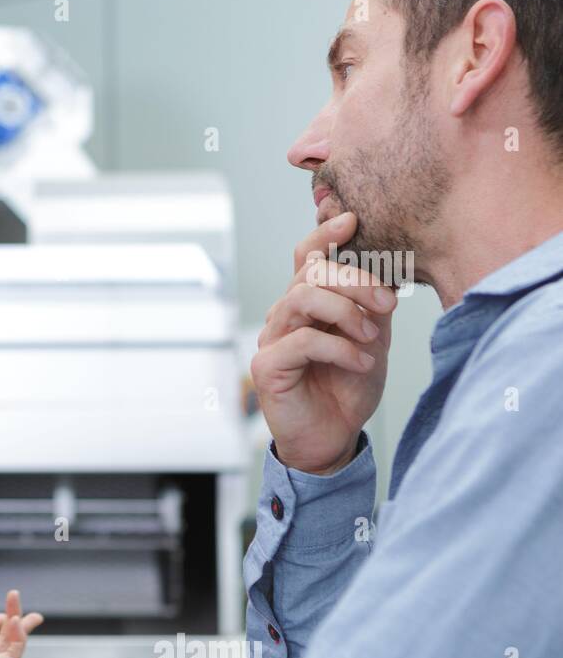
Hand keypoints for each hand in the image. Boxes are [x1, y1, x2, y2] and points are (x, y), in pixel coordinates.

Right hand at [251, 211, 396, 474]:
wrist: (333, 437)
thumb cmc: (347, 387)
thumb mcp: (371, 339)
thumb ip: (372, 307)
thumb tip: (381, 273)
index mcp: (307, 304)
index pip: (307, 258)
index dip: (325, 236)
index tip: (353, 220)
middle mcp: (284, 316)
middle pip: (310, 274)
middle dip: (354, 280)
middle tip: (388, 301)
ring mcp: (271, 339)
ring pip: (301, 299)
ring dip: (345, 311)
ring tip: (372, 336)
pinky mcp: (267, 366)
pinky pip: (303, 341)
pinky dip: (340, 348)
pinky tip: (363, 362)